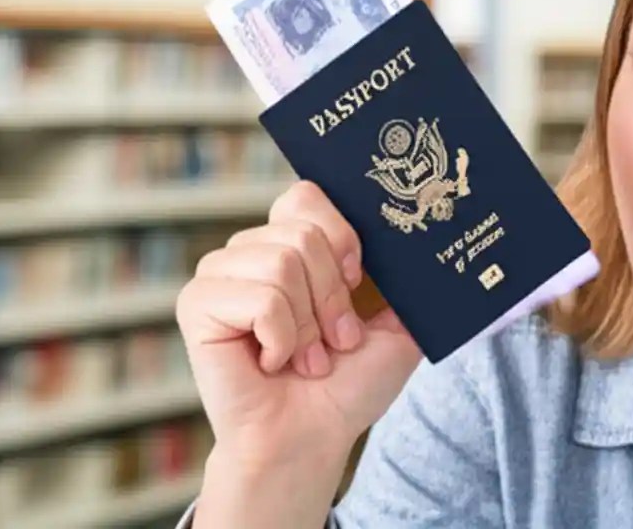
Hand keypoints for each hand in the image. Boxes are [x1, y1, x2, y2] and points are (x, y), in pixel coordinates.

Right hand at [176, 180, 422, 474]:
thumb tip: (435, 243)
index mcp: (289, 244)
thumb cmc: (348, 383)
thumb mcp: (398, 324)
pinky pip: (260, 298)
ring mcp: (219, 274)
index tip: (359, 283)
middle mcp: (250, 251)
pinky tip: (270, 362)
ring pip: (282, 262)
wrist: (312, 437)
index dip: (341, 236)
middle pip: (303, 233)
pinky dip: (281, 338)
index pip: (306, 195)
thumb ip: (411, 279)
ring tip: (306, 357)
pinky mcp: (197, 303)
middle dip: (333, 296)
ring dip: (308, 324)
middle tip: (335, 340)